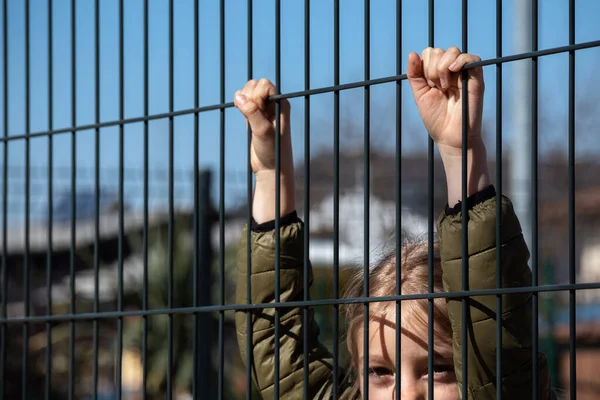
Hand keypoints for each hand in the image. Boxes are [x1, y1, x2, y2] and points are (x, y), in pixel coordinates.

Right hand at [234, 78, 294, 222]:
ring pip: (248, 92)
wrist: (271, 168)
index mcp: (281, 104)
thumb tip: (238, 96)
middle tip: (254, 118)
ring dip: (243, 101)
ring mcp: (263, 109)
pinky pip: (244, 102)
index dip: (257, 95)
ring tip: (249, 119)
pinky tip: (246, 120)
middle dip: (249, 97)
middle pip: (254, 85)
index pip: (264, 84)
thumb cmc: (273, 151)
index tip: (259, 113)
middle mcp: (274, 104)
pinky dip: (241, 107)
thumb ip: (251, 112)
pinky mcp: (254, 116)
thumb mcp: (262, 131)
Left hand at [407, 47, 484, 155]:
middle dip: (431, 68)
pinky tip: (452, 73)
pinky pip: (471, 58)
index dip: (424, 66)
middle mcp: (451, 71)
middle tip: (437, 87)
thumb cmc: (436, 119)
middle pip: (438, 51)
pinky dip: (459, 61)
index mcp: (437, 74)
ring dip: (442, 68)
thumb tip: (412, 53)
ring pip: (452, 51)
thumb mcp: (419, 94)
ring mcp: (464, 73)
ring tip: (444, 86)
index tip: (428, 85)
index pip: (429, 53)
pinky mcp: (476, 78)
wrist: (450, 136)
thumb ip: (414, 75)